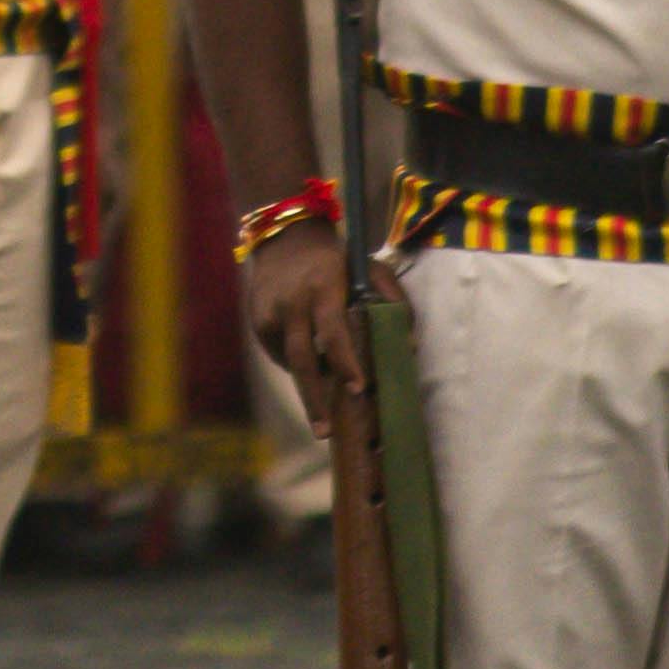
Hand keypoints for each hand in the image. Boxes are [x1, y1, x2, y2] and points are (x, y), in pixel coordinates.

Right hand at [244, 220, 392, 425]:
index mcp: (322, 289)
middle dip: (313, 399)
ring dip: (309, 386)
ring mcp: (270, 314)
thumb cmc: (339, 258)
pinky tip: (313, 362)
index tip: (358, 387)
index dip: (345, 360)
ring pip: (290, 362)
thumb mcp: (371, 267)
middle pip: (301, 359)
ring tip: (322, 409)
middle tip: (324, 432)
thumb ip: (394, 301)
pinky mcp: (259, 322)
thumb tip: (410, 346)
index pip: (333, 330)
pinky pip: (280, 353)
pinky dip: (298, 364)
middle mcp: (292, 303)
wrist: (285, 236)